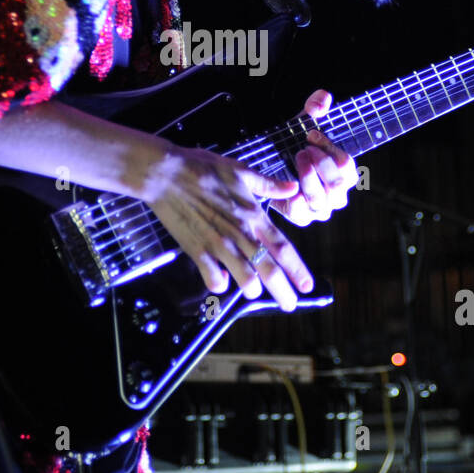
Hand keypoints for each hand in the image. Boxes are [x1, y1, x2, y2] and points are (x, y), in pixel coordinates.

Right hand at [141, 146, 314, 310]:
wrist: (166, 173)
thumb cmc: (202, 167)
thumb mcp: (240, 170)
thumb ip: (268, 184)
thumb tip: (293, 188)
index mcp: (253, 215)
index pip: (282, 247)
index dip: (297, 270)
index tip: (307, 286)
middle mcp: (240, 233)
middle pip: (269, 270)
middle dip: (283, 291)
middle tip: (290, 305)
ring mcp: (218, 243)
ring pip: (244, 278)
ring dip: (252, 289)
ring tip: (254, 292)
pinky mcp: (197, 250)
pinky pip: (212, 277)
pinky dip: (219, 284)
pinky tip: (221, 281)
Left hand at [269, 89, 358, 226]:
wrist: (273, 161)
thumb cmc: (295, 143)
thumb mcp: (304, 122)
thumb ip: (315, 107)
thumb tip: (323, 98)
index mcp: (345, 174)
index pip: (347, 166)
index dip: (331, 149)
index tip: (311, 134)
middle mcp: (337, 194)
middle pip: (338, 184)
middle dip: (321, 164)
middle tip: (303, 150)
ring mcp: (320, 208)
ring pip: (321, 200)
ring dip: (307, 178)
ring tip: (296, 159)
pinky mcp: (301, 217)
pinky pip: (301, 214)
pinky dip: (294, 199)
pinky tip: (287, 184)